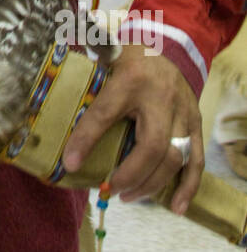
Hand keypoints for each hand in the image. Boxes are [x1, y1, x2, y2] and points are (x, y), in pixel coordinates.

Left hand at [61, 44, 203, 213]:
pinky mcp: (196, 125)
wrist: (172, 45)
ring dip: (151, 184)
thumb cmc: (131, 56)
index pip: (106, 113)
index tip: (69, 164)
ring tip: (127, 196)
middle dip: (130, 174)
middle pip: (152, 146)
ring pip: (175, 158)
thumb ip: (87, 79)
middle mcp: (162, 98)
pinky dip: (187, 187)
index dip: (86, 140)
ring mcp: (183, 114)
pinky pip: (197, 161)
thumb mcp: (106, 58)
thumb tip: (54, 101)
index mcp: (131, 80)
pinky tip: (174, 207)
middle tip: (109, 189)